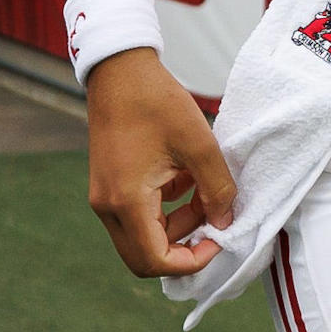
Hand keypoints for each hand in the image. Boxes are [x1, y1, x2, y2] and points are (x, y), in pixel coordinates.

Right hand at [82, 49, 235, 279]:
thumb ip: (218, 189)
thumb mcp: (199, 145)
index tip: (218, 239)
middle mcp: (108, 207)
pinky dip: (165, 210)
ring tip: (205, 196)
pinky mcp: (108, 187)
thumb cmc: (156, 101)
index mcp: (127, 201)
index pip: (155, 260)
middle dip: (182, 250)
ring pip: (142, 238)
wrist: (119, 70)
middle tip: (212, 227)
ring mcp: (104, 197)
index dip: (191, 261)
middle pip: (144, 258)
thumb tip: (225, 222)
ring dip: (177, 227)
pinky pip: (137, 216)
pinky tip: (186, 181)